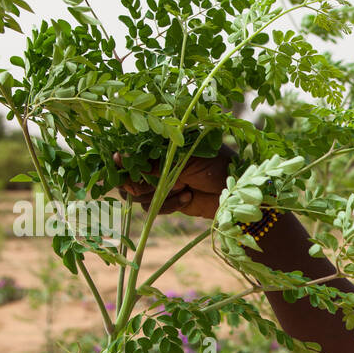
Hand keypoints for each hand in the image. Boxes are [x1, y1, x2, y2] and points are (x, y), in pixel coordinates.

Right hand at [114, 143, 235, 219]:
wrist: (236, 194)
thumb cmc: (217, 166)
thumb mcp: (184, 159)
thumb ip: (154, 162)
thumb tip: (120, 158)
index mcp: (162, 145)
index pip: (132, 150)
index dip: (122, 157)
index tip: (117, 160)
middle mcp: (158, 164)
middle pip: (128, 175)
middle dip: (135, 181)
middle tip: (139, 185)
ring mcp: (162, 184)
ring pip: (138, 194)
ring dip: (157, 193)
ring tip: (181, 187)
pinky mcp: (170, 201)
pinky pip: (154, 207)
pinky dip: (169, 204)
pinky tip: (188, 196)